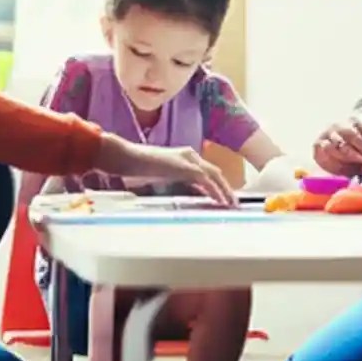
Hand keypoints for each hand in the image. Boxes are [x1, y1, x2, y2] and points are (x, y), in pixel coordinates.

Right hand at [94, 134, 235, 207]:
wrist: (128, 157)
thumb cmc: (138, 168)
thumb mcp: (162, 175)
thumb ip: (175, 181)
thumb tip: (186, 193)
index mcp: (184, 156)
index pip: (206, 170)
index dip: (217, 184)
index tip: (223, 198)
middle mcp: (190, 155)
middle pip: (215, 172)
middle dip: (226, 188)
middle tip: (233, 203)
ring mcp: (189, 159)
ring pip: (215, 175)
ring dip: (225, 191)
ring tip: (232, 205)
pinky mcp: (186, 166)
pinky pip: (206, 180)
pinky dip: (215, 191)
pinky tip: (220, 201)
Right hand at [312, 115, 361, 175]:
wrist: (339, 150)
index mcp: (359, 120)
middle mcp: (342, 124)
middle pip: (353, 134)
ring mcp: (328, 133)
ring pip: (338, 142)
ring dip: (351, 155)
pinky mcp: (318, 144)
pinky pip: (326, 151)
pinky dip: (337, 161)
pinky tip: (347, 169)